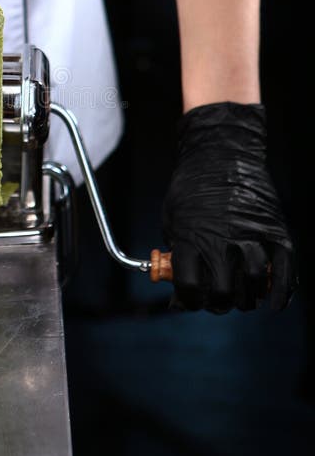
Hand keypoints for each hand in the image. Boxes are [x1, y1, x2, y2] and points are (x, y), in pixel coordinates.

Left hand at [162, 101, 295, 312]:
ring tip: (244, 297)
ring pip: (252, 285)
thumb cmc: (191, 185)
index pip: (189, 288)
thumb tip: (176, 279)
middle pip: (223, 293)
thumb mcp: (172, 218)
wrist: (221, 152)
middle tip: (220, 300)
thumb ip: (177, 251)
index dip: (188, 301)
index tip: (190, 300)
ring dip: (248, 298)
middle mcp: (221, 242)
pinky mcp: (275, 231)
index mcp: (190, 239)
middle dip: (219, 303)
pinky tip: (275, 301)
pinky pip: (283, 271)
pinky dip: (282, 292)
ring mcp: (251, 236)